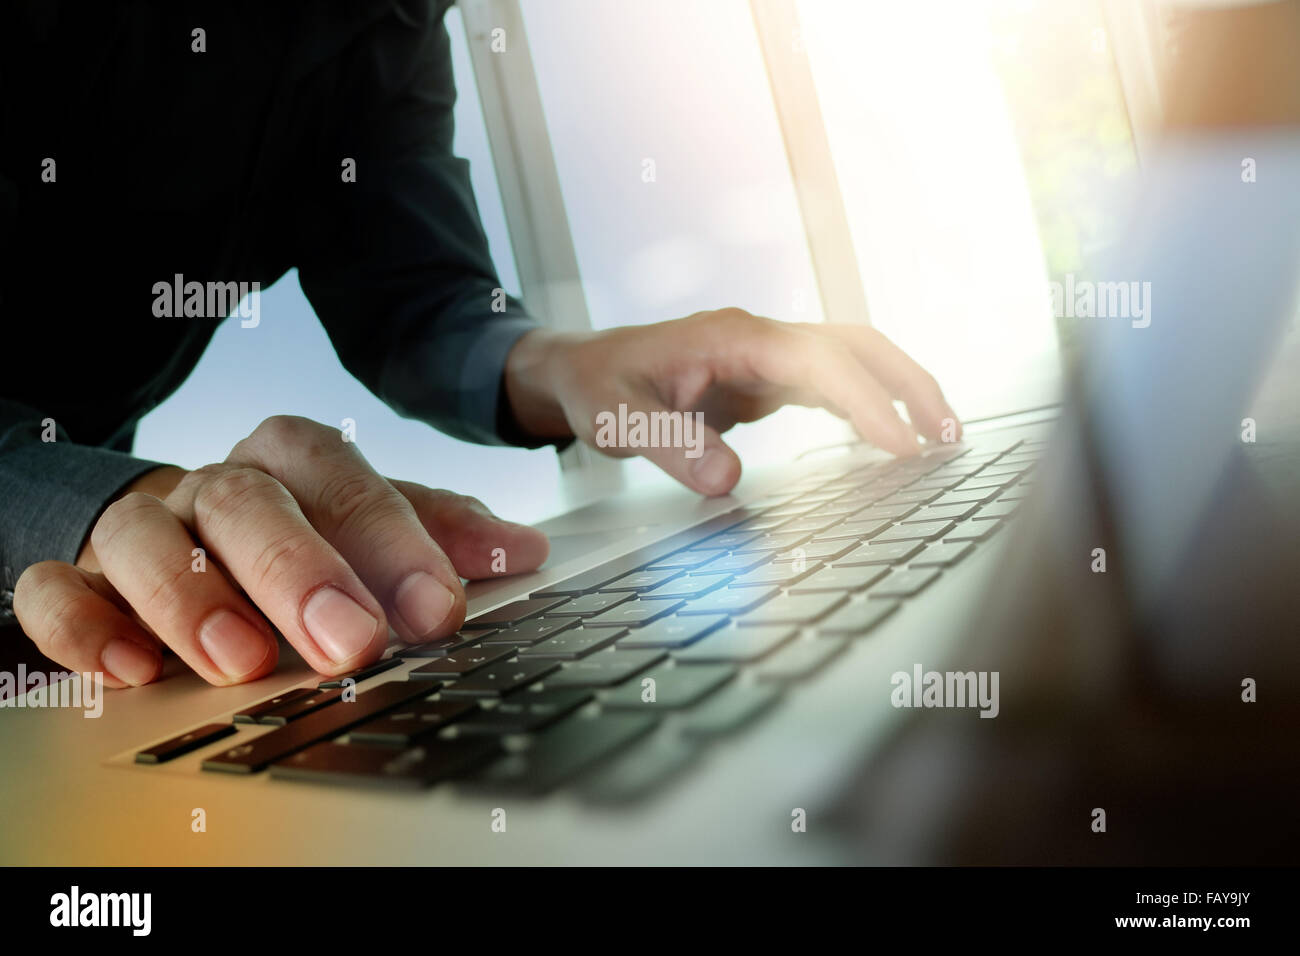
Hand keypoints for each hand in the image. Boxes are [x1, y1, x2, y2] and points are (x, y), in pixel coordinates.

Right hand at [12, 416, 548, 686]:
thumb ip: (438, 534)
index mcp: (296, 461)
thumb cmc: (300, 528)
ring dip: (194, 600)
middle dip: (302, 574)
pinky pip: (57, 588)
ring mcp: (145, 526)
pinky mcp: (81, 574)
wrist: (185, 524)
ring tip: (243, 662)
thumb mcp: (374, 524)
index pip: (348, 484)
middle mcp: (220, 484)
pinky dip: (87, 624)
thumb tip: (523, 553)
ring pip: (149, 539)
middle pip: (251, 506)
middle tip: (351, 644)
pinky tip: (131, 670)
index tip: (438, 611)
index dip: (394, 544)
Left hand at [505, 309, 960, 494]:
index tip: (902, 446)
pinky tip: (888, 441)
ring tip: (941, 439)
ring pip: (852, 360)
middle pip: (856, 346)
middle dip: (908, 384)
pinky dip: (868, 406)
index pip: (819, 362)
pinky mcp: (767, 377)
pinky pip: (832, 384)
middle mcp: (761, 337)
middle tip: (950, 436)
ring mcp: (767, 354)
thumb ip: (667, 445)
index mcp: (734, 338)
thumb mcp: (617, 419)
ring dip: (898, 392)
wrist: (581, 371)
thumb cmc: (597, 388)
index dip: (865, 402)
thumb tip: (727, 481)